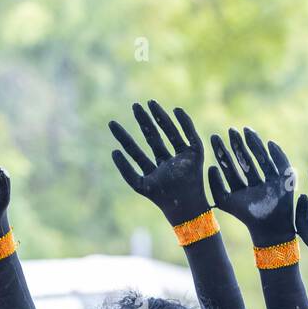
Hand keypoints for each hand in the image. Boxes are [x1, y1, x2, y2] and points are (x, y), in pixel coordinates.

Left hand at [109, 100, 207, 224]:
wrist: (185, 206)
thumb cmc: (162, 198)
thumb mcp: (139, 184)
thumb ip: (126, 170)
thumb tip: (113, 151)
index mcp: (152, 170)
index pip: (135, 150)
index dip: (124, 138)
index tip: (112, 124)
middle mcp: (167, 162)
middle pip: (152, 137)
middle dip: (144, 122)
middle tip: (135, 106)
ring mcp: (181, 157)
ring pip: (169, 132)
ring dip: (161, 117)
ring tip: (151, 103)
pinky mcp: (195, 154)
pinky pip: (190, 134)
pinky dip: (185, 122)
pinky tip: (177, 110)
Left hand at [208, 127, 296, 247]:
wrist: (267, 227)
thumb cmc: (245, 216)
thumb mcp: (225, 200)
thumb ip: (215, 185)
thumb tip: (211, 167)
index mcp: (241, 187)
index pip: (230, 166)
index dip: (223, 152)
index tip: (214, 137)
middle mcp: (255, 181)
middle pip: (245, 159)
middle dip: (238, 145)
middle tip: (230, 130)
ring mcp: (269, 180)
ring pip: (261, 157)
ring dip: (254, 144)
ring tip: (246, 130)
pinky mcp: (284, 180)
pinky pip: (281, 163)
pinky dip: (277, 153)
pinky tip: (269, 143)